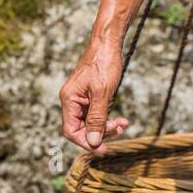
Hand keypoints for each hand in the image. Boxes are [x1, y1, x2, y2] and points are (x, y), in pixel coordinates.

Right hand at [59, 41, 130, 155]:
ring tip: (123, 124)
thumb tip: (93, 141)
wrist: (108, 43)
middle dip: (101, 133)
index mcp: (69, 99)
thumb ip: (97, 118)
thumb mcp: (102, 93)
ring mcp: (80, 98)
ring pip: (90, 122)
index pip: (71, 130)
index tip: (103, 149)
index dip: (86, 142)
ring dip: (107, 126)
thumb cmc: (104, 63)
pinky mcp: (89, 96)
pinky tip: (120, 119)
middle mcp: (71, 100)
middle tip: (119, 130)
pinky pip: (96, 114)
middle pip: (81, 128)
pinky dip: (107, 119)